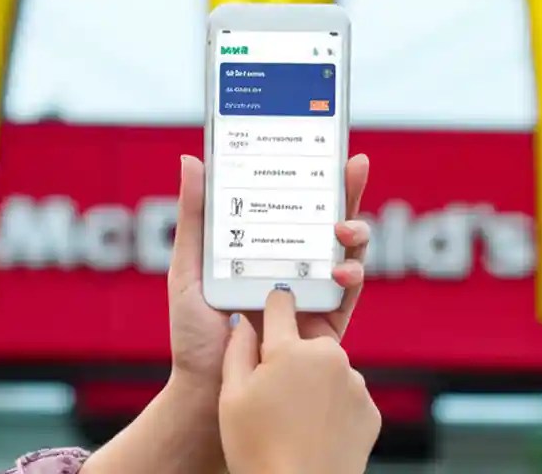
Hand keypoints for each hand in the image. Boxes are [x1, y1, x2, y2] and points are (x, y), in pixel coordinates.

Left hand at [79, 155, 370, 473]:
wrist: (206, 396)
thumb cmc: (193, 336)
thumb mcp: (187, 270)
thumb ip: (195, 218)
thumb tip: (192, 159)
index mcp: (262, 251)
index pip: (293, 204)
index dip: (313, 175)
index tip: (326, 145)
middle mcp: (291, 269)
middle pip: (327, 222)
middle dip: (346, 192)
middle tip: (353, 166)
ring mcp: (310, 297)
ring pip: (346, 254)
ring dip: (354, 234)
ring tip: (344, 227)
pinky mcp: (324, 328)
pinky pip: (347, 298)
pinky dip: (352, 279)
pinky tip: (343, 270)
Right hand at [219, 288, 380, 473]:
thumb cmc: (258, 451)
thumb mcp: (231, 397)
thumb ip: (237, 349)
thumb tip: (245, 323)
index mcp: (291, 349)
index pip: (281, 303)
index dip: (271, 308)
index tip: (268, 317)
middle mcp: (330, 357)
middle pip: (307, 341)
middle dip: (292, 356)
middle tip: (274, 392)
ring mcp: (355, 384)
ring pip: (329, 369)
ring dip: (315, 382)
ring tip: (294, 420)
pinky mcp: (370, 409)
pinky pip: (347, 396)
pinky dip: (334, 407)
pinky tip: (315, 431)